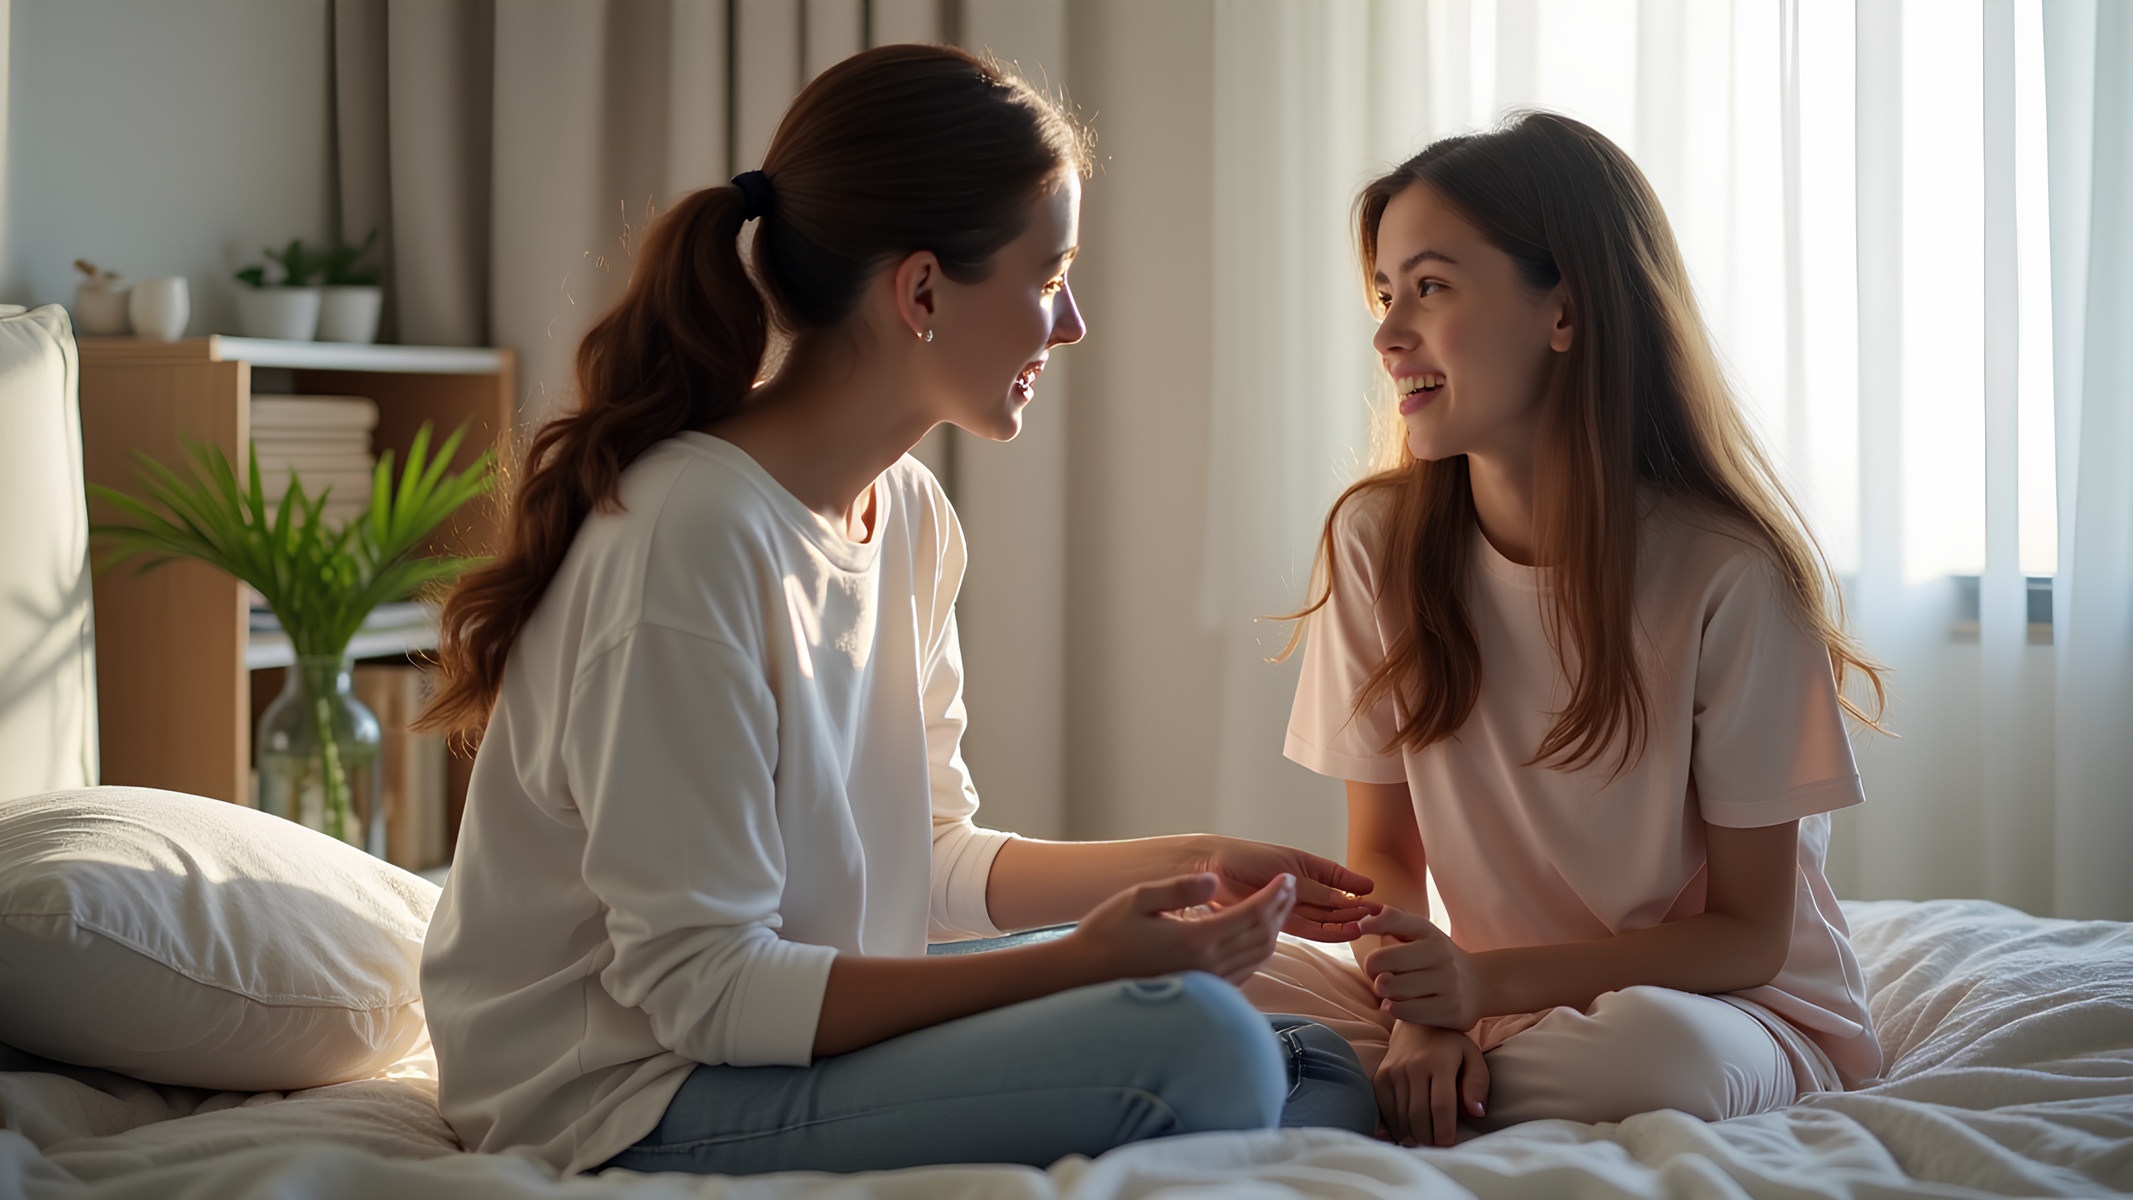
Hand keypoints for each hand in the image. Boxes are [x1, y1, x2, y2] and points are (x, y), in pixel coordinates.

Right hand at [1065, 871, 1295, 984]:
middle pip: (1263, 937)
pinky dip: (1258, 951)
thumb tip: (1216, 881)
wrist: (1085, 976)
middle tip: (1288, 888)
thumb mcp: (1138, 899)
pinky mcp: (1202, 992)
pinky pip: (1244, 972)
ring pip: (1258, 957)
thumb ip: (1180, 889)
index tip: (1286, 878)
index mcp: (1195, 939)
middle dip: (1281, 910)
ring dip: (1275, 930)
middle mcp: (1207, 965)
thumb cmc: (1107, 933)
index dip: (1275, 895)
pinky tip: (1256, 937)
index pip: (1252, 915)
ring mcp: (1206, 983)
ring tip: (1278, 908)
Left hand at [1188, 835, 1379, 941]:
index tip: (1372, 890)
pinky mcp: (1277, 921)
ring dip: (1343, 921)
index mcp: (1302, 865)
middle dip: (1353, 907)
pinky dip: (1324, 931)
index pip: (1335, 875)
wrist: (1212, 869)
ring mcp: (1289, 904)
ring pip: (1322, 916)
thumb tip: (1347, 899)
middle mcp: (1299, 886)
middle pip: (1332, 899)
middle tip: (1376, 915)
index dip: (1353, 883)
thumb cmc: (1246, 858)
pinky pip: (1306, 927)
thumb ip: (1315, 887)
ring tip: (1364, 926)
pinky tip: (1342, 933)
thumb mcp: (1287, 868)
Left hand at [1359, 906, 1487, 1028]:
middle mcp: (1444, 960)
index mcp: (1431, 937)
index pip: (1380, 955)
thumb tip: (1361, 924)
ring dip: (1389, 997)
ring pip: (1395, 997)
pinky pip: (1407, 1014)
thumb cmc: (1436, 956)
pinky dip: (1398, 1010)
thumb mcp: (1420, 931)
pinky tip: (1404, 1005)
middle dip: (1377, 981)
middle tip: (1385, 980)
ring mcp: (1451, 988)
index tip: (1377, 964)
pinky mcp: (1454, 1012)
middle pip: (1385, 979)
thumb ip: (1390, 921)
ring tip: (1397, 992)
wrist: (1480, 983)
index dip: (1371, 962)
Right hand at [1376, 1020, 1487, 1146]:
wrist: (1417, 1024)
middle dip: (1428, 1138)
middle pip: (1418, 1115)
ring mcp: (1393, 1071)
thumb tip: (1476, 1112)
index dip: (1445, 1131)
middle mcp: (1412, 1066)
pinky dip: (1396, 1126)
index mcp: (1439, 1062)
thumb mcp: (1473, 1057)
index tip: (1448, 1145)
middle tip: (1436, 1147)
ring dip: (1412, 1135)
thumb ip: (1477, 1084)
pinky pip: (1385, 1110)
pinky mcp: (1381, 1076)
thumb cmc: (1451, 1045)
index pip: (1441, 1105)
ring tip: (1423, 1141)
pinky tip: (1407, 1131)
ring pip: (1401, 1116)